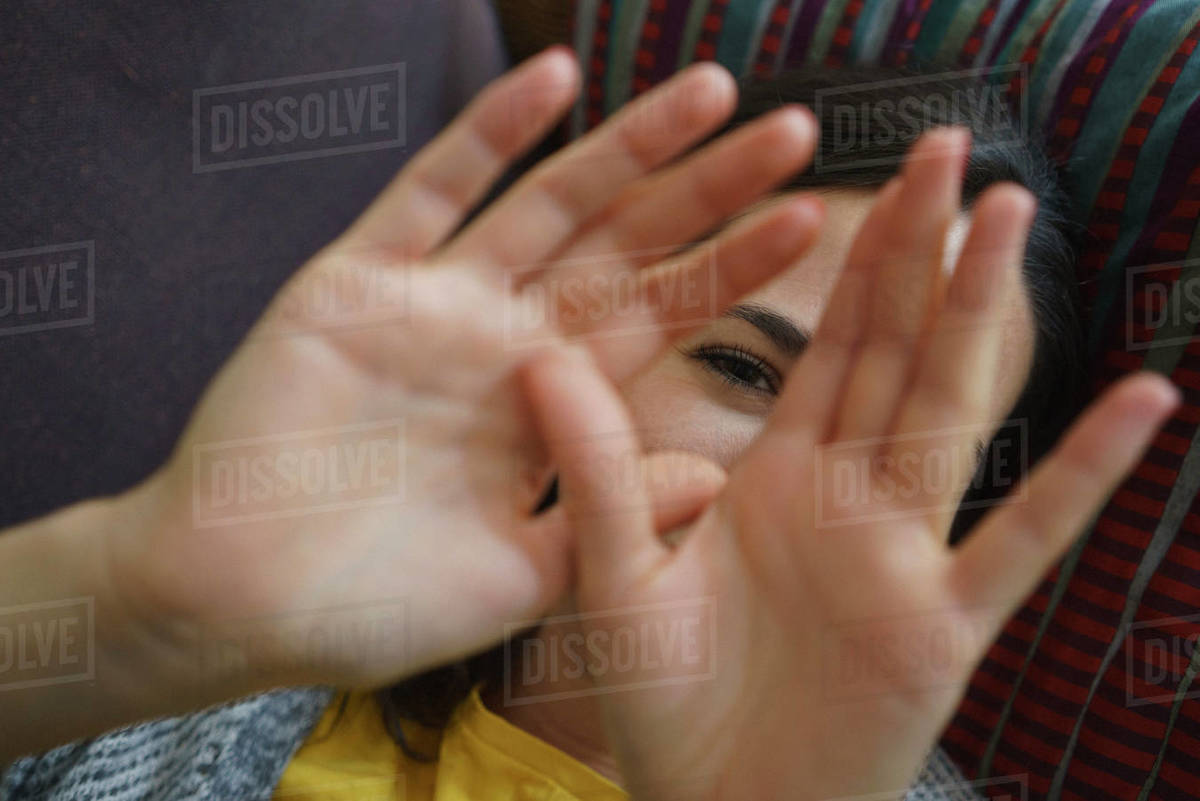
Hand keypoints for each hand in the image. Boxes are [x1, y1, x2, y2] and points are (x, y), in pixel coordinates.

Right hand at [100, 48, 826, 696]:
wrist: (237, 607)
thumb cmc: (375, 606)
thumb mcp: (524, 575)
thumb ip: (614, 515)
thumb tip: (717, 473)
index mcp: (547, 408)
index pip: (658, 322)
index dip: (730, 271)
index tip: (807, 225)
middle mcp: (503, 341)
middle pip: (624, 247)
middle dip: (706, 190)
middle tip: (793, 134)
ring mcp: (435, 305)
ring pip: (548, 205)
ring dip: (626, 146)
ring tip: (709, 89)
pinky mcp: (358, 284)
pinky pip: (430, 194)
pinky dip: (488, 136)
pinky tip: (551, 82)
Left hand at [527, 128, 1178, 799]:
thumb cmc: (662, 706)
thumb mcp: (617, 575)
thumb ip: (596, 469)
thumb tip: (538, 356)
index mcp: (777, 477)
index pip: (825, 346)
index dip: (852, 263)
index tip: (873, 176)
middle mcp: (847, 500)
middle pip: (891, 355)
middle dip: (918, 255)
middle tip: (950, 152)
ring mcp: (900, 557)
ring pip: (946, 416)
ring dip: (978, 321)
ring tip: (1008, 223)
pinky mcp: (939, 626)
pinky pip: (1020, 541)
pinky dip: (1079, 477)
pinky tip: (1143, 405)